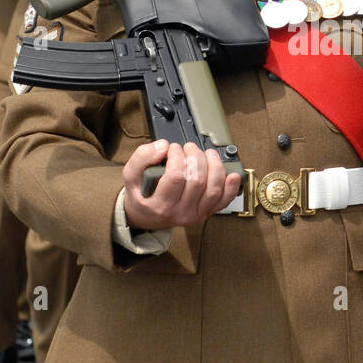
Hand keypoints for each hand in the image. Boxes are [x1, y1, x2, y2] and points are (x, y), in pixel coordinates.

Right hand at [122, 140, 241, 231]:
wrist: (146, 216)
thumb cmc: (141, 195)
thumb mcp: (130, 175)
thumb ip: (142, 157)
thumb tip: (162, 146)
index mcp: (160, 205)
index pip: (176, 177)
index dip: (177, 157)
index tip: (173, 149)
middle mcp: (180, 213)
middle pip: (197, 181)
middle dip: (195, 157)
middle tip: (189, 148)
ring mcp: (196, 214)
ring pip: (213, 189)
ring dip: (214, 166)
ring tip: (206, 154)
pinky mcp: (207, 212)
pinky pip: (224, 200)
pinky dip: (232, 186)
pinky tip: (232, 174)